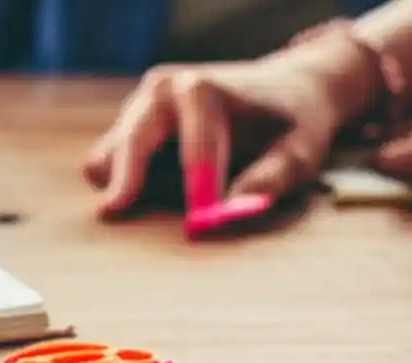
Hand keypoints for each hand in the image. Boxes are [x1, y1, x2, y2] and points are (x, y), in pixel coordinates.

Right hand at [86, 50, 366, 216]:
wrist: (285, 86)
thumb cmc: (293, 121)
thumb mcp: (302, 151)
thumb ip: (272, 178)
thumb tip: (236, 206)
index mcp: (203, 89)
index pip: (195, 148)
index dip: (199, 190)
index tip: (199, 226)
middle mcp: (164, 88)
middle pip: (133, 140)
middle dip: (127, 177)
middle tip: (111, 213)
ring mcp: (141, 103)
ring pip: (113, 151)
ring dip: (122, 180)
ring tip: (137, 206)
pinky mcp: (130, 121)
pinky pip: (109, 157)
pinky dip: (121, 179)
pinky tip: (148, 190)